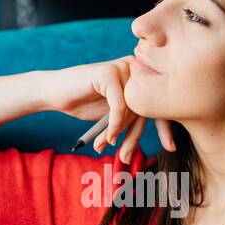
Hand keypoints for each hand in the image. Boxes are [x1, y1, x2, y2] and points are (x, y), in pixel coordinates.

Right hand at [41, 58, 175, 158]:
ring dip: (119, 132)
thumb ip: (135, 118)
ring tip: (105, 143)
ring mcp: (122, 67)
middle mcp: (135, 68)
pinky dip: (114, 125)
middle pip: (148, 107)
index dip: (166, 126)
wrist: (53, 93)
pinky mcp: (108, 72)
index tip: (171, 147)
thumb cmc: (83, 103)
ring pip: (134, 108)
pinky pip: (120, 105)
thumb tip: (168, 141)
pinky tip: (105, 136)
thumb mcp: (115, 114)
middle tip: (126, 156)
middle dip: (135, 136)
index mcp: (140, 76)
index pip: (160, 102)